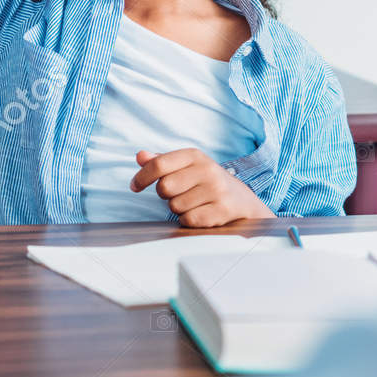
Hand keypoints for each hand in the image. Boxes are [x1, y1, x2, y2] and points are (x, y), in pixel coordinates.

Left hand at [130, 149, 272, 227]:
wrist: (242, 201)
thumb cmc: (207, 183)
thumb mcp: (186, 167)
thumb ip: (162, 161)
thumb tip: (140, 156)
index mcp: (195, 155)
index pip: (159, 164)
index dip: (141, 177)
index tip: (135, 186)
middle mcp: (207, 169)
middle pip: (164, 187)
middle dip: (166, 195)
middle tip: (178, 194)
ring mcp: (216, 190)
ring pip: (175, 206)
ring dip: (179, 209)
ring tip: (194, 203)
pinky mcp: (221, 210)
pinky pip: (188, 220)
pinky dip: (189, 220)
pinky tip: (201, 213)